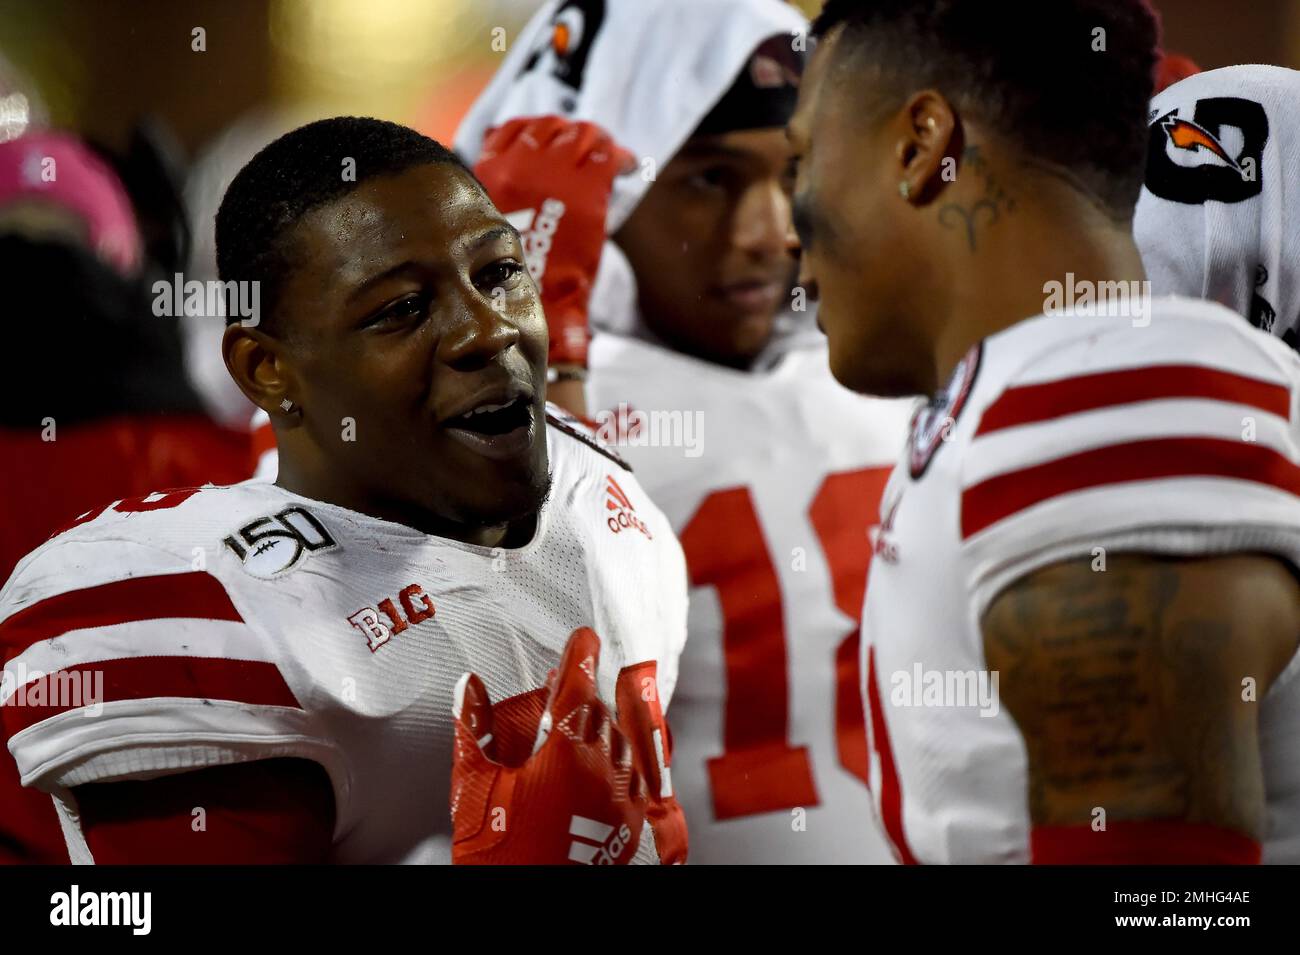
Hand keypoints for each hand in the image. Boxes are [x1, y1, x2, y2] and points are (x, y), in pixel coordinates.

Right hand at [450, 626, 685, 863]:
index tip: (582, 638)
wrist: (530, 911)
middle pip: (602, 713)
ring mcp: (627, 802)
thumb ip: (473, 733)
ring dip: (609, 723)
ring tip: (591, 716)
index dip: (578, 657)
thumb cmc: (501, 857)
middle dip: (585, 694)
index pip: (577, 688)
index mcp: (568, 756)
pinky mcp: (636, 829)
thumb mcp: (474, 792)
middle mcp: (606, 773)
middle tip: (565, 685)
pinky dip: (628, 761)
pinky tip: (614, 761)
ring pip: (627, 742)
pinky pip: (643, 779)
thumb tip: (468, 689)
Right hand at [473, 117, 633, 369]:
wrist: (537, 299)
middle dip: (571, 133)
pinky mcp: (586, 187)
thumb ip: (502, 189)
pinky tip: (627, 165)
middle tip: (592, 143)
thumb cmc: (516, 270)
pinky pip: (605, 155)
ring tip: (609, 152)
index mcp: (492, 172)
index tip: (556, 140)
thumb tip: (505, 155)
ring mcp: (554, 172)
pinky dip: (618, 157)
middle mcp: (520, 164)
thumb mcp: (495, 222)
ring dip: (596, 140)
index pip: (513, 130)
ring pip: (579, 134)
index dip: (538, 131)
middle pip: (549, 126)